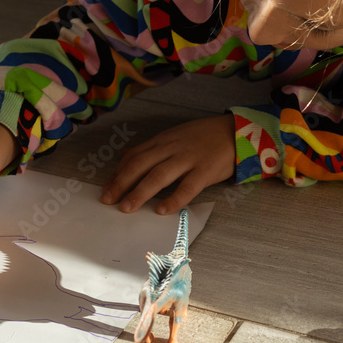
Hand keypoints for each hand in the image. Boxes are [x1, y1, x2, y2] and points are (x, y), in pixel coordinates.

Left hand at [100, 114, 235, 213]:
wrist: (236, 132)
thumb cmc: (204, 137)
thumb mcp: (175, 135)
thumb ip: (152, 147)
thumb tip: (126, 156)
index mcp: (163, 140)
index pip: (134, 156)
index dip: (118, 174)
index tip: (106, 189)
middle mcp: (171, 148)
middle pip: (140, 165)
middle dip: (121, 183)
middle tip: (108, 200)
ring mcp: (188, 159)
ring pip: (158, 176)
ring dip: (140, 193)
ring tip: (127, 208)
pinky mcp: (205, 171)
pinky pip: (187, 187)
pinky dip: (173, 199)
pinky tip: (162, 210)